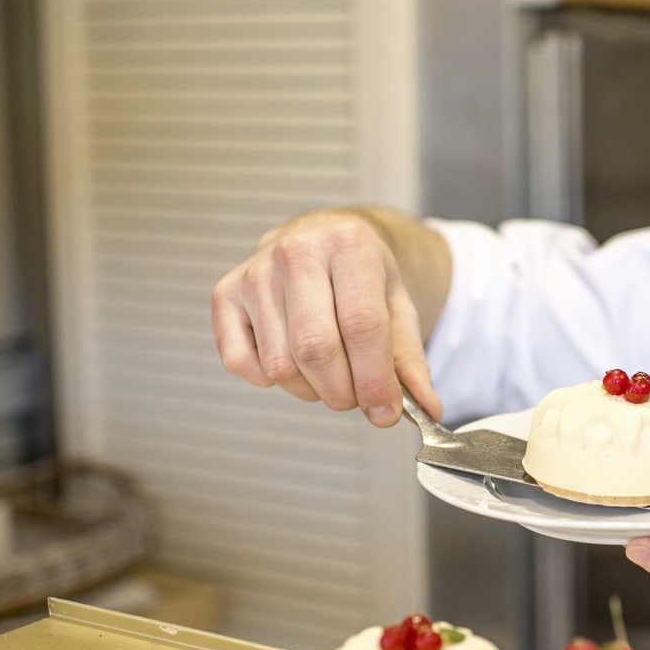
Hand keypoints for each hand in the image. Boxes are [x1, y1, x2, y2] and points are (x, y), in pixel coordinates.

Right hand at [211, 207, 445, 425]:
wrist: (325, 238)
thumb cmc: (362, 274)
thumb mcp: (398, 306)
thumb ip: (410, 361)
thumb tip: (424, 409)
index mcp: (349, 245)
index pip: (361, 326)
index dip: (374, 380)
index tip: (385, 411)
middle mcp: (296, 251)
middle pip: (316, 350)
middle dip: (342, 392)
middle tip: (357, 397)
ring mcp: (255, 271)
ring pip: (281, 365)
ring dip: (311, 389)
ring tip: (329, 373)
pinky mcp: (225, 293)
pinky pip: (241, 362)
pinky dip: (269, 379)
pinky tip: (292, 360)